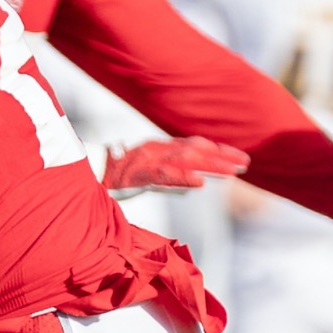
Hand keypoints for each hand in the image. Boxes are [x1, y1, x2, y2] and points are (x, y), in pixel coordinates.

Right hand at [100, 136, 250, 197]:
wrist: (86, 172)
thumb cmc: (115, 176)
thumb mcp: (147, 177)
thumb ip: (171, 180)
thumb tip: (195, 185)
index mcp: (159, 148)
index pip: (195, 146)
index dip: (218, 151)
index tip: (239, 158)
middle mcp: (157, 150)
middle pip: (196, 150)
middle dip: (222, 156)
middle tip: (246, 164)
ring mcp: (148, 160)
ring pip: (185, 160)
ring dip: (211, 165)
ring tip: (232, 172)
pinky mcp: (137, 174)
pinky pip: (163, 175)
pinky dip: (183, 178)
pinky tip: (200, 182)